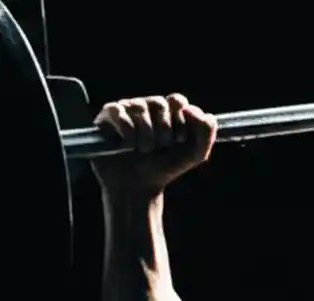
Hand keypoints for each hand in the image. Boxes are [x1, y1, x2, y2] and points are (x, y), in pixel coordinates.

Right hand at [89, 93, 217, 196]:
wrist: (138, 187)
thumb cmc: (165, 168)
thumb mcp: (195, 153)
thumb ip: (206, 130)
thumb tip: (192, 108)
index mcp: (168, 111)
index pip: (177, 100)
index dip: (180, 122)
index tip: (178, 141)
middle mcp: (147, 106)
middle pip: (159, 104)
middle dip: (163, 132)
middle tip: (158, 149)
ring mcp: (127, 109)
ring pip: (139, 109)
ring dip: (145, 137)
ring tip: (143, 151)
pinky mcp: (107, 116)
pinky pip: (118, 112)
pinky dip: (126, 133)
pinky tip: (126, 145)